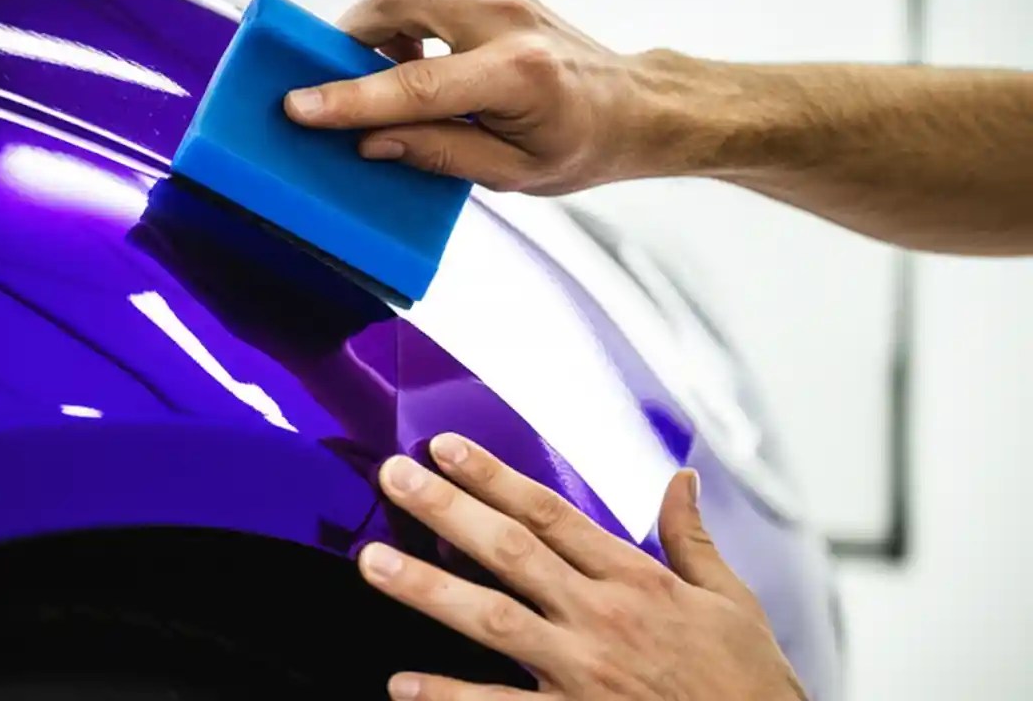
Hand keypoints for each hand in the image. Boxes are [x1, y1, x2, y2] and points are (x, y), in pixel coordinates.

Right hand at [284, 0, 675, 194]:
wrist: (631, 107)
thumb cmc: (582, 144)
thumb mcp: (513, 173)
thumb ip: (439, 153)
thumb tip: (372, 142)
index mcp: (518, 76)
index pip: (416, 84)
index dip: (351, 97)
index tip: (300, 105)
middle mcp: (507, 20)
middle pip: (402, 0)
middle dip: (352, 36)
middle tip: (329, 78)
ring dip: (377, 24)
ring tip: (379, 74)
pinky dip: (403, 17)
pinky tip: (409, 57)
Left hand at [359, 433, 808, 700]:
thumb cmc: (748, 681)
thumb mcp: (732, 600)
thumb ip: (693, 538)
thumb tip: (682, 480)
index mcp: (636, 579)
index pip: (551, 512)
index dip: (493, 476)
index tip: (446, 448)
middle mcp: (602, 617)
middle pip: (510, 550)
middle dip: (446, 509)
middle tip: (394, 477)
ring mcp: (584, 672)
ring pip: (492, 620)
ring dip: (428, 588)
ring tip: (374, 561)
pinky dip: (450, 696)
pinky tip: (403, 683)